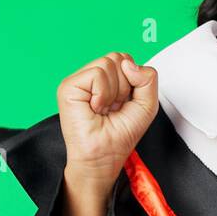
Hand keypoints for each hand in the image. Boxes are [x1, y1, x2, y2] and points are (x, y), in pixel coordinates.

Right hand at [57, 51, 158, 190]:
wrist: (103, 158)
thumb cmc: (120, 136)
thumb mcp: (147, 104)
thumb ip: (148, 78)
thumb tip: (128, 63)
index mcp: (107, 79)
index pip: (127, 60)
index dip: (133, 82)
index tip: (124, 104)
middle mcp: (91, 77)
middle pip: (119, 58)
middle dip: (125, 86)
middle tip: (114, 107)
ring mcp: (78, 80)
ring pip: (109, 63)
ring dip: (115, 92)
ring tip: (104, 109)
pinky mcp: (68, 86)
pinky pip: (97, 74)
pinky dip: (103, 94)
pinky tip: (95, 108)